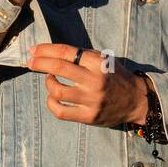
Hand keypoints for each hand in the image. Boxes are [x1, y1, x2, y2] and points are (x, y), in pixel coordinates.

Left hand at [27, 43, 148, 126]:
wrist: (136, 101)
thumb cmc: (116, 76)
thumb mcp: (104, 60)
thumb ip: (82, 56)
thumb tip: (51, 53)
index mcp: (98, 63)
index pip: (66, 52)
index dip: (46, 50)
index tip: (34, 50)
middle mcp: (94, 81)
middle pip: (58, 68)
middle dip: (39, 63)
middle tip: (30, 61)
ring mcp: (91, 100)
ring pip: (57, 90)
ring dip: (48, 83)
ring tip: (50, 80)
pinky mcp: (88, 117)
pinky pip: (61, 111)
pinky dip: (51, 103)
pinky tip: (53, 97)